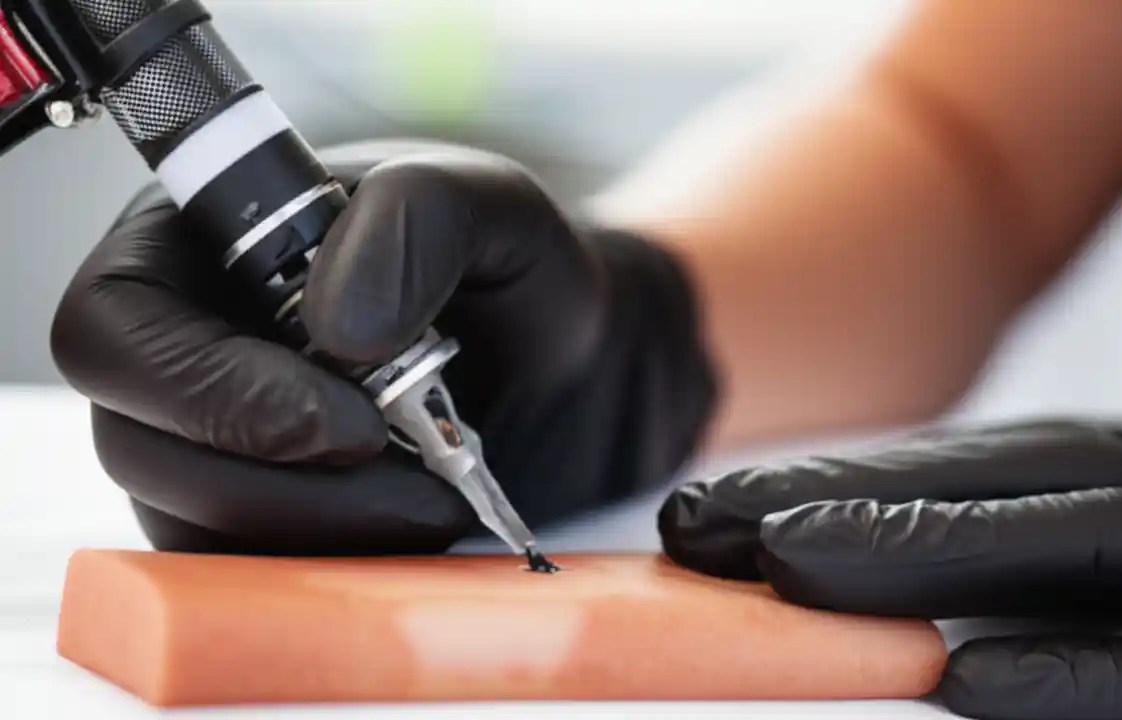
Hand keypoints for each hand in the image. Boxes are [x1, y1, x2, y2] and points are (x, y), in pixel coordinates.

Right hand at [50, 140, 716, 554]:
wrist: (562, 371)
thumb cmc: (511, 273)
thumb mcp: (488, 205)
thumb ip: (418, 215)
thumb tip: (334, 325)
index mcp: (199, 244)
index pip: (112, 324)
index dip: (204, 388)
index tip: (345, 416)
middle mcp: (185, 347)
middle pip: (134, 444)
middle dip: (276, 480)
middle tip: (406, 469)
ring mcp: (210, 444)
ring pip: (191, 524)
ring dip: (320, 529)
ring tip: (435, 495)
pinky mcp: (255, 519)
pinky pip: (248, 574)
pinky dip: (335, 566)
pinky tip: (417, 525)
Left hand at [659, 417, 1121, 717]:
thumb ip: (1018, 542)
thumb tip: (862, 586)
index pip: (963, 468)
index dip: (831, 484)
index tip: (707, 510)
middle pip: (997, 488)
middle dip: (844, 505)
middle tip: (702, 527)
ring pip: (1079, 550)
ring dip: (928, 554)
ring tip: (789, 568)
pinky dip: (1078, 673)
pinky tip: (972, 679)